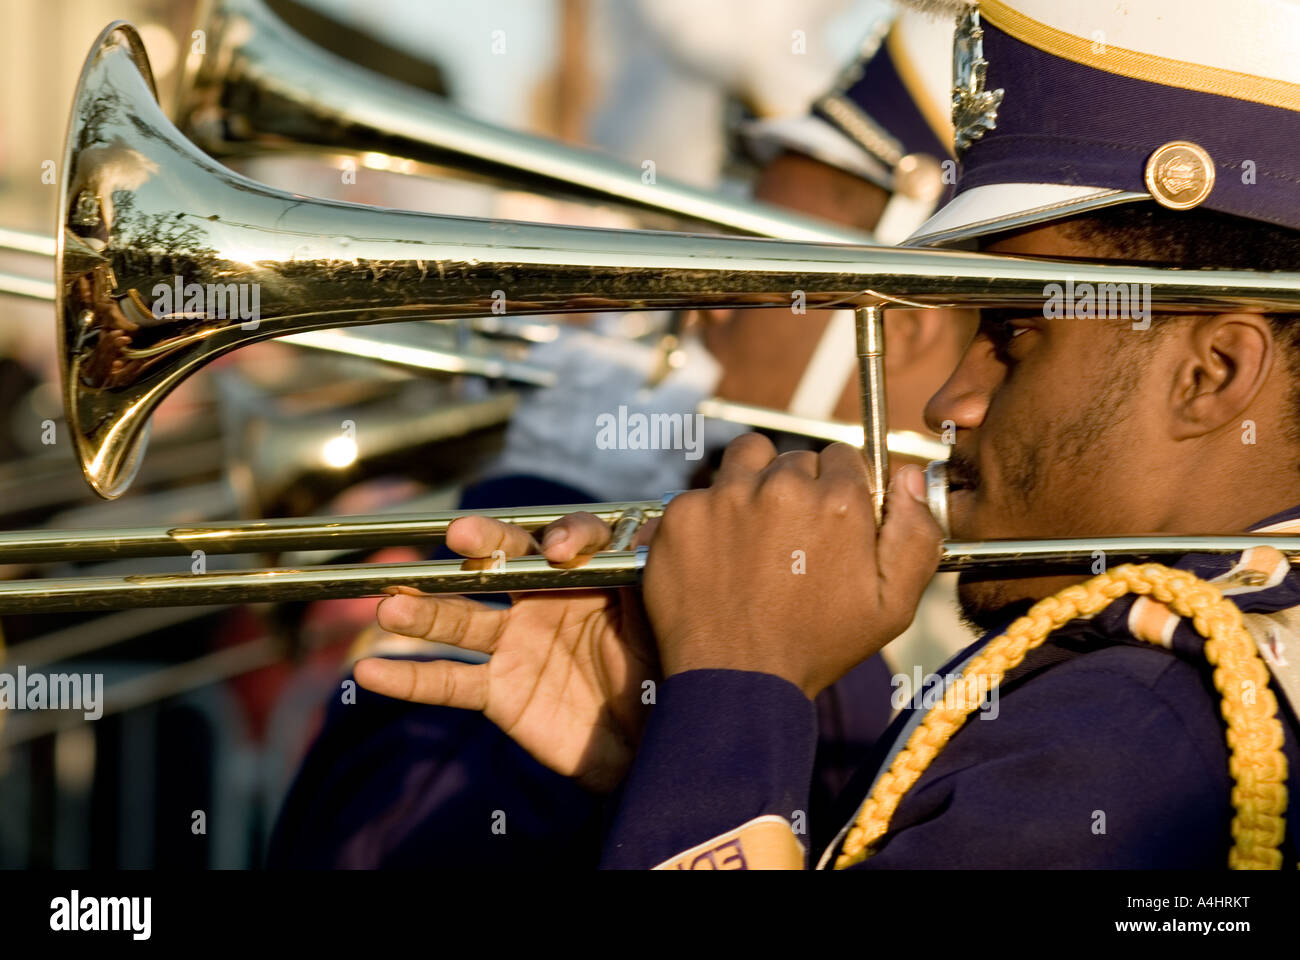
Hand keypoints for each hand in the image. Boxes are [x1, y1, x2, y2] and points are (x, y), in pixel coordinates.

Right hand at [354, 512, 657, 792]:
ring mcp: (516, 645)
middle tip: (461, 535)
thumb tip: (648, 526)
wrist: (656, 749)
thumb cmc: (666, 674)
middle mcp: (544, 600)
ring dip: (423, 612)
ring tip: (389, 605)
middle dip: (482, 547)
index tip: (560, 553)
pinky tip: (368, 674)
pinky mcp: (499, 692)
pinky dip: (409, 680)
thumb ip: (648, 572)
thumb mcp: (663, 618)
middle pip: (504, 562)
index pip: (566, 538)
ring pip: (462, 620)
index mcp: (587, 575)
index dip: (563, 537)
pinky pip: (450, 682)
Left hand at [642, 434, 941, 698]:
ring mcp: (725, 497)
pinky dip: (710, 516)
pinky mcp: (681, 514)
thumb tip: (907, 475)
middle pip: (795, 459)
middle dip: (798, 487)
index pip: (843, 457)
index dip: (840, 487)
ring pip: (747, 458)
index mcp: (837, 501)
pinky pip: (701, 493)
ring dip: (754, 480)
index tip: (830, 519)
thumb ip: (915, 533)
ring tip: (754, 526)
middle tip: (791, 537)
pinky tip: (717, 555)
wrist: (736, 682)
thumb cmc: (817, 647)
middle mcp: (780, 487)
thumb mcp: (892, 606)